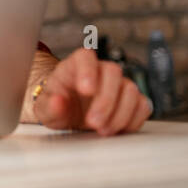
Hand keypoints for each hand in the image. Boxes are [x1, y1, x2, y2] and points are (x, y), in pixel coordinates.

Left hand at [35, 48, 150, 135]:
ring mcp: (119, 83)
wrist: (69, 113)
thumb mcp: (45, 109)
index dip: (88, 70)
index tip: (86, 90)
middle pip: (113, 72)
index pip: (85, 56)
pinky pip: (143, 106)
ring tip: (103, 130)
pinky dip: (133, 120)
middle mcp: (100, 70)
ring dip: (120, 113)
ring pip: (131, 89)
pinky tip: (117, 130)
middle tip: (94, 123)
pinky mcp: (132, 100)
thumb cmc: (57, 105)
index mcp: (75, 65)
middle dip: (106, 100)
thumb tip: (57, 102)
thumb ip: (49, 106)